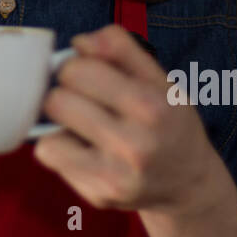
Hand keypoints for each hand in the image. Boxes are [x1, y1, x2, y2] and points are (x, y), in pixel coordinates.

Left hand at [33, 24, 225, 214]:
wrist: (188, 183)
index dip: (78, 65)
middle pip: (58, 99)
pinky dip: (58, 146)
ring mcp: (114, 174)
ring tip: (83, 122)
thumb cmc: (170, 124)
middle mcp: (134, 144)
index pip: (79, 69)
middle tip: (86, 99)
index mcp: (151, 107)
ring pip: (47, 130)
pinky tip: (82, 146)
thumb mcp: (161, 80)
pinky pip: (48, 155)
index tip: (90, 73)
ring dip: (60, 121)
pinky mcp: (96, 194)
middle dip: (67, 92)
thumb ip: (122, 50)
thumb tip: (80, 42)